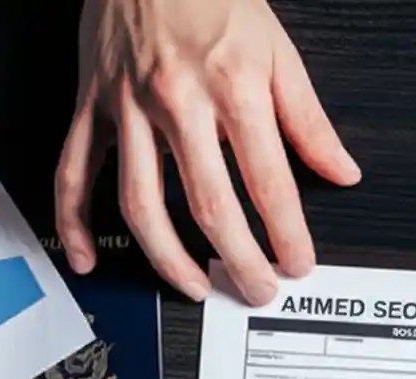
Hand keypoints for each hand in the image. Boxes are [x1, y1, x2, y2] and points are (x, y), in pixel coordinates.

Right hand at [55, 0, 361, 303]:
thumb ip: (309, 120)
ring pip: (141, 203)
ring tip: (195, 287)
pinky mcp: (91, 108)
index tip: (298, 262)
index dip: (286, 233)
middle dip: (238, 260)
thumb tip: (342, 171)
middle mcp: (178, 102)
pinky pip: (74, 173)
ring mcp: (128, 109)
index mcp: (233, 88)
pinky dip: (74, 222)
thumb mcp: (278, 52)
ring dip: (169, 258)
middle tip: (256, 288)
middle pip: (209, 204)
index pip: (268, 182)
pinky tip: (87, 259)